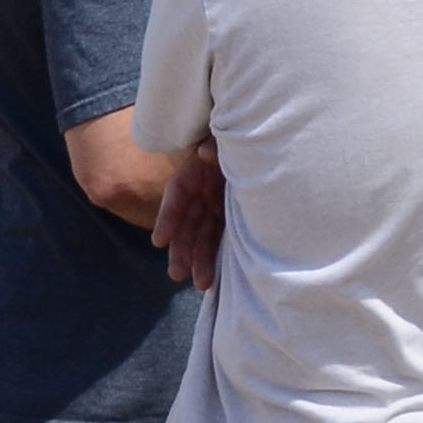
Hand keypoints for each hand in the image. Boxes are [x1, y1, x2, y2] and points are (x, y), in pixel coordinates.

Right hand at [154, 143, 227, 287]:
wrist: (262, 142)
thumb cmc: (240, 138)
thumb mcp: (225, 140)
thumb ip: (215, 147)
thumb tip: (205, 152)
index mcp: (195, 172)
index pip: (176, 194)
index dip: (167, 217)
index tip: (159, 240)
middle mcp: (201, 193)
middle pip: (187, 222)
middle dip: (182, 249)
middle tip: (177, 273)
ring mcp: (214, 207)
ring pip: (202, 237)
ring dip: (199, 260)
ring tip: (201, 284)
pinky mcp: (228, 219)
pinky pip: (219, 239)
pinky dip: (215, 257)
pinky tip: (215, 277)